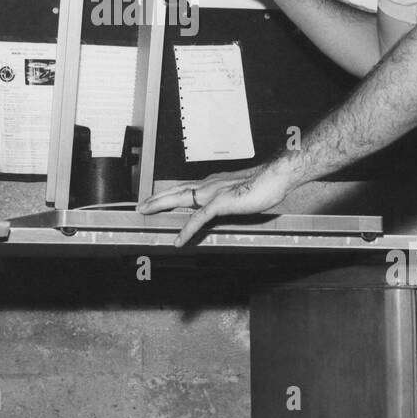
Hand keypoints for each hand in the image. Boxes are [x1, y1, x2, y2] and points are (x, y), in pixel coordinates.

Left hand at [137, 158, 293, 246]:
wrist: (275, 177)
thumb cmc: (264, 183)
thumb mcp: (241, 191)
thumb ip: (229, 197)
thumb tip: (226, 203)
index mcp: (214, 182)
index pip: (186, 187)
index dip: (170, 193)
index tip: (157, 198)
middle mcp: (210, 185)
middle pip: (177, 190)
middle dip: (157, 197)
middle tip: (142, 205)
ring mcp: (213, 193)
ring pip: (181, 199)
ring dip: (161, 205)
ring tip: (146, 211)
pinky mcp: (220, 203)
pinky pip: (199, 219)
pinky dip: (187, 230)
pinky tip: (179, 240)